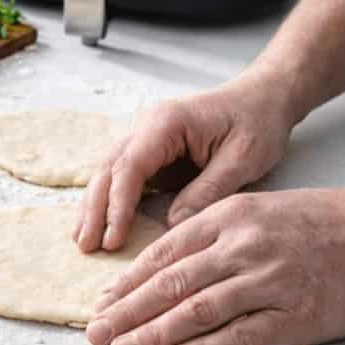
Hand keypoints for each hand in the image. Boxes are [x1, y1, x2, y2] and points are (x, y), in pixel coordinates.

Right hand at [74, 74, 295, 251]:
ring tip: (82, 241)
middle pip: (109, 168)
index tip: (113, 238)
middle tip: (85, 245)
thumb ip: (208, 190)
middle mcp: (146, 126)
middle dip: (95, 209)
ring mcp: (144, 137)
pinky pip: (122, 177)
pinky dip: (108, 201)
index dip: (118, 204)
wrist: (263, 98)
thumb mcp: (243, 158)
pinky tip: (98, 224)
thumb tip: (173, 226)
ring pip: (108, 172)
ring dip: (94, 206)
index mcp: (166, 122)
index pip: (130, 166)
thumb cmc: (257, 122)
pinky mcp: (150, 152)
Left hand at [85, 189, 344, 344]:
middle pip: (170, 284)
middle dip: (127, 312)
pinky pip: (238, 338)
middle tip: (97, 332)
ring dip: (153, 335)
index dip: (128, 282)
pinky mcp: (294, 316)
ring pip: (196, 311)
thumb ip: (205, 234)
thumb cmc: (308, 222)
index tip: (103, 302)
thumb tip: (157, 268)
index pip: (163, 254)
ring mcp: (268, 281)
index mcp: (225, 217)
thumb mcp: (251, 211)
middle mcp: (241, 246)